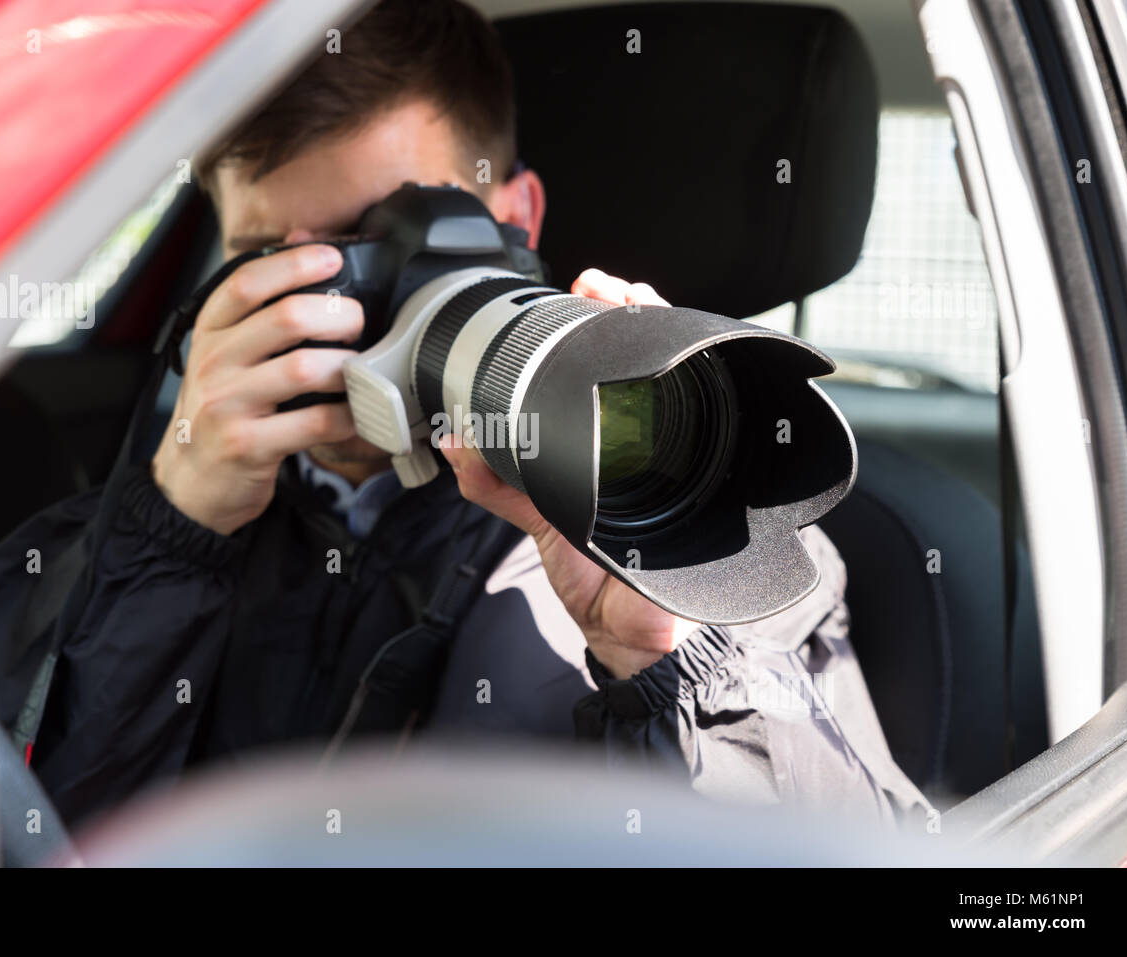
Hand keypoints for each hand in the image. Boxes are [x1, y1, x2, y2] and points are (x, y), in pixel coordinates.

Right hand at [152, 244, 361, 534]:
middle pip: (285, 319)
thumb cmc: (221, 409)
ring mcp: (228, 405)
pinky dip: (347, 416)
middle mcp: (214, 363)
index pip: (246, 282)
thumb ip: (260, 304)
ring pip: (303, 369)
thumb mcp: (226, 353)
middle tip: (359, 323)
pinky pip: (313, 423)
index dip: (293, 265)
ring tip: (362, 368)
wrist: (190, 480)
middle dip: (337, 314)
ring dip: (347, 365)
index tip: (332, 258)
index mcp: (210, 332)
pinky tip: (358, 412)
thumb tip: (301, 241)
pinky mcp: (248, 445)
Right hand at [438, 268, 696, 678]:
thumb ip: (656, 592)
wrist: (632, 648)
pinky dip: (479, 469)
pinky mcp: (543, 512)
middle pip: (598, 384)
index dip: (641, 335)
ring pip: (540, 424)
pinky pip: (504, 482)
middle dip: (583, 335)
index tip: (621, 298)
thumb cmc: (664, 606)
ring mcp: (576, 483)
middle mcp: (618, 465)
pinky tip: (461, 452)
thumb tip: (657, 598)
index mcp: (660, 467)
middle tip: (580, 295)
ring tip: (492, 379)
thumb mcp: (662, 593)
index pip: (657, 384)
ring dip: (511, 399)